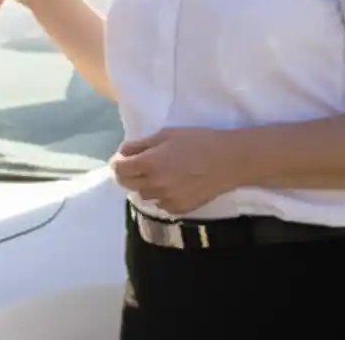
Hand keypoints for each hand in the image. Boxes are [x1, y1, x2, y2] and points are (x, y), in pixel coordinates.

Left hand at [109, 128, 246, 215]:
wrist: (228, 162)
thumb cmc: (198, 142)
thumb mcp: (166, 135)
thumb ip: (141, 145)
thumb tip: (123, 152)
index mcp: (149, 163)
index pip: (119, 169)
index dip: (117, 163)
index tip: (121, 158)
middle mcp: (154, 184)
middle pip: (127, 184)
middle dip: (127, 174)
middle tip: (137, 166)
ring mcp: (166, 199)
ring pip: (143, 195)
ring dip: (144, 185)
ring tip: (160, 174)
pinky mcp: (178, 209)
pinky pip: (160, 204)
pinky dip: (160, 195)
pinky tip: (173, 184)